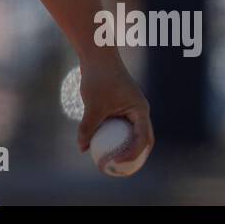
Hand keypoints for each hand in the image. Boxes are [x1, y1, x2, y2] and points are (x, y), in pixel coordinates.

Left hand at [76, 53, 153, 170]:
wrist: (97, 55)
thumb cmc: (98, 78)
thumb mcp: (92, 106)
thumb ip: (88, 128)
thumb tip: (82, 148)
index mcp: (141, 111)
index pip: (142, 139)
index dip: (132, 155)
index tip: (117, 164)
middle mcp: (140, 111)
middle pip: (142, 140)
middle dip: (134, 156)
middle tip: (119, 169)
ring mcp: (132, 108)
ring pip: (131, 133)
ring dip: (124, 147)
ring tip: (110, 161)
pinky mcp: (122, 105)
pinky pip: (121, 125)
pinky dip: (115, 136)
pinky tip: (100, 144)